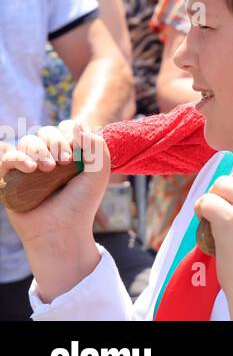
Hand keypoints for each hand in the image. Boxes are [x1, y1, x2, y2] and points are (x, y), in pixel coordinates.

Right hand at [0, 122, 110, 300]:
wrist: (62, 231)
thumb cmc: (82, 203)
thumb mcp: (100, 171)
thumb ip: (96, 144)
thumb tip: (76, 125)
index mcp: (70, 152)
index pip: (66, 128)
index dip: (71, 133)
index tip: (78, 153)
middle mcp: (48, 157)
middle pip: (46, 132)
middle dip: (56, 142)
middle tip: (66, 161)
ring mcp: (28, 167)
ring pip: (27, 141)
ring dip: (39, 150)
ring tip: (49, 169)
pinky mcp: (10, 179)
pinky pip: (7, 157)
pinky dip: (18, 157)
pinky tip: (31, 168)